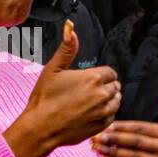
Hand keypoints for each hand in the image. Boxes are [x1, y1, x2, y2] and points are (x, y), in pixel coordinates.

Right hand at [4, 20, 119, 156]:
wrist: (41, 128)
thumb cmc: (44, 98)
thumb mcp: (53, 69)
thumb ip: (66, 49)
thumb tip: (70, 28)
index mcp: (92, 78)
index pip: (110, 73)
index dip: (101, 75)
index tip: (91, 79)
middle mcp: (102, 94)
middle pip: (115, 86)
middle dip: (105, 87)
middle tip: (89, 91)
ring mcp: (103, 111)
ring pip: (116, 101)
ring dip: (108, 100)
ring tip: (91, 102)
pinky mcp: (102, 126)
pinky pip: (112, 116)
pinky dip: (105, 114)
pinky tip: (91, 113)